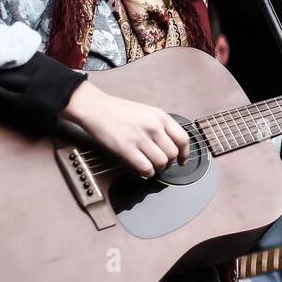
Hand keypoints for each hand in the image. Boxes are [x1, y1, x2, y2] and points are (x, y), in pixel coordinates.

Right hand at [61, 81, 191, 177]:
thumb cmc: (120, 111)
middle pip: (172, 154)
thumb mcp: (147, 111)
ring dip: (158, 169)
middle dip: (169, 163)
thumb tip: (171, 144)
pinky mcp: (126, 149)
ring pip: (161, 163)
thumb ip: (160, 125)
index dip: (185, 154)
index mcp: (160, 116)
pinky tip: (143, 170)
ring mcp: (140, 138)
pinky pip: (146, 168)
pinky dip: (147, 173)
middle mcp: (153, 127)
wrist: (96, 108)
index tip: (182, 160)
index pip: (183, 139)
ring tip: (152, 167)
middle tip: (162, 164)